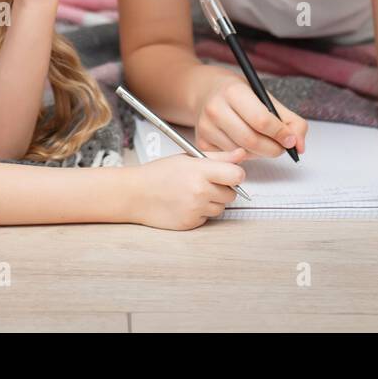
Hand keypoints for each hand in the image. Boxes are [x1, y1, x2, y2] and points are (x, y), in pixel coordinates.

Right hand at [126, 147, 247, 229]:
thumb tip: (241, 155)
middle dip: (222, 189)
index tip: (229, 174)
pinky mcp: (191, 224)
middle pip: (231, 194)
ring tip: (193, 193)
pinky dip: (201, 212)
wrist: (136, 194)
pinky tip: (186, 203)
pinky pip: (208, 218)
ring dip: (212, 202)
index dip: (235, 175)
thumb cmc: (159, 173)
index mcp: (200, 171)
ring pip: (221, 208)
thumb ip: (218, 157)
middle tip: (205, 183)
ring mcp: (196, 209)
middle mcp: (200, 191)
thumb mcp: (188, 158)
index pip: (237, 175)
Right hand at [192, 72, 307, 158]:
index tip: (291, 139)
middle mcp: (215, 109)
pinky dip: (245, 156)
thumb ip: (288, 119)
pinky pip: (230, 159)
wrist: (204, 91)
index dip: (281, 133)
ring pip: (242, 152)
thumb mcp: (263, 95)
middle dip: (273, 148)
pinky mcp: (202, 143)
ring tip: (262, 142)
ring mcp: (206, 128)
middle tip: (281, 147)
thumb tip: (299, 145)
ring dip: (259, 153)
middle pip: (252, 141)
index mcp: (233, 92)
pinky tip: (245, 144)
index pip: (262, 120)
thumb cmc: (236, 92)